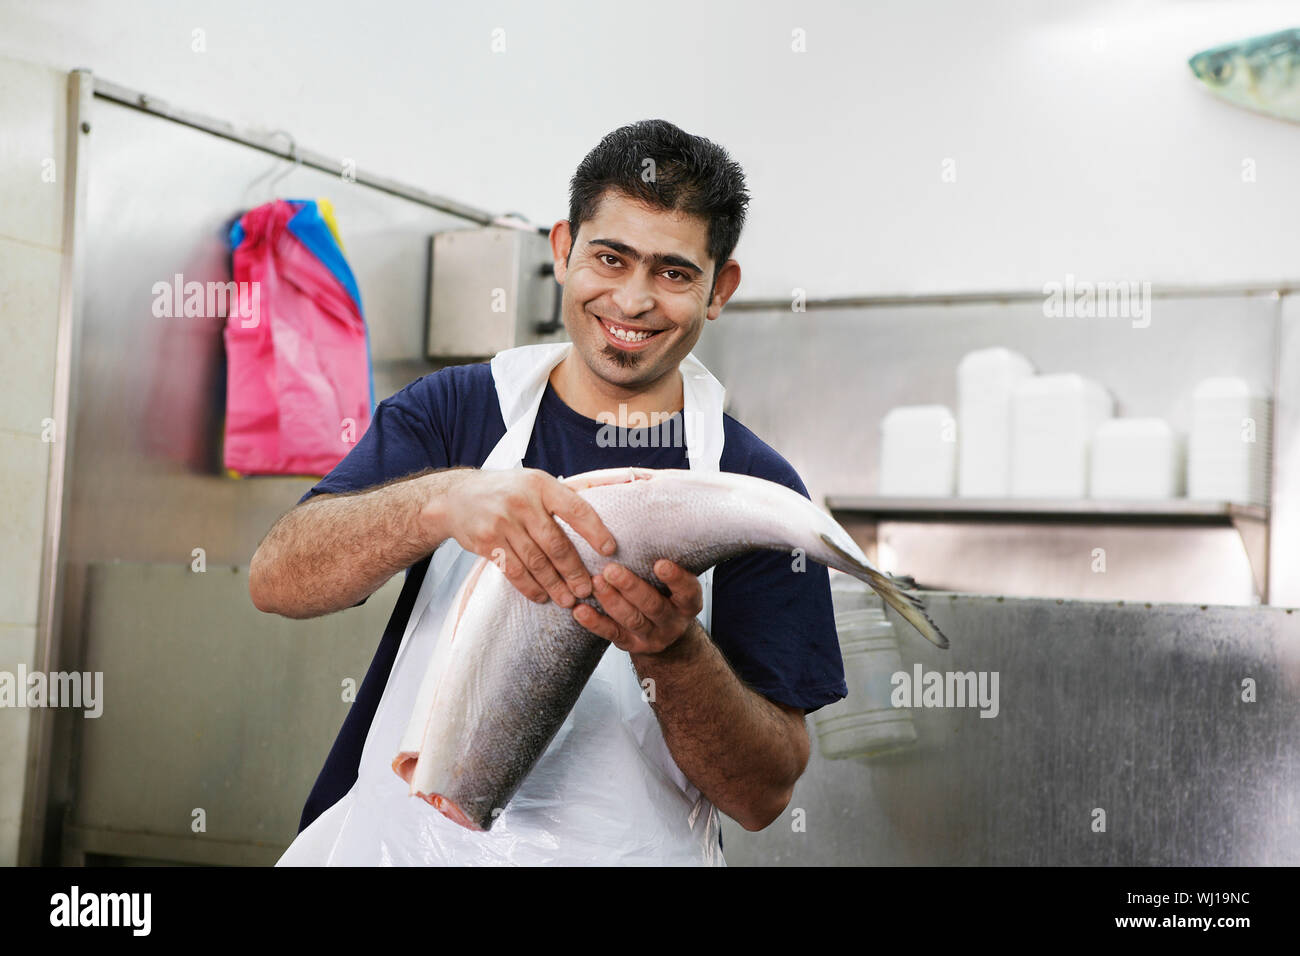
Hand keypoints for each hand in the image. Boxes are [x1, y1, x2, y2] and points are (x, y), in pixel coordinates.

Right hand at [426, 468, 616, 607]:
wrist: (456, 497)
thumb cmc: (504, 491)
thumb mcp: (532, 482)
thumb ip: (559, 498)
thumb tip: (597, 520)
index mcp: (540, 485)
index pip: (575, 509)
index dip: (594, 531)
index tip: (609, 550)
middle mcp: (522, 502)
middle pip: (555, 543)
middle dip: (574, 571)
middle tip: (587, 589)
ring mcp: (502, 523)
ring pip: (536, 562)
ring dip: (555, 584)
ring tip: (568, 599)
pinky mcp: (487, 542)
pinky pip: (514, 571)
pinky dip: (530, 587)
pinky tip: (542, 596)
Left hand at [572, 558, 702, 654]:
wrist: (664, 634)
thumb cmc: (666, 594)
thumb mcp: (675, 582)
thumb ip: (665, 559)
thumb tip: (647, 520)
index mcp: (688, 603)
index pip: (687, 591)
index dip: (675, 579)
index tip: (660, 563)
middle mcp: (672, 621)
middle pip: (653, 605)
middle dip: (631, 587)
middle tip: (611, 570)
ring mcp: (651, 636)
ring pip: (631, 619)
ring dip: (611, 600)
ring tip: (594, 583)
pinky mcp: (629, 644)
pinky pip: (611, 634)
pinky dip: (594, 623)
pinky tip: (580, 610)